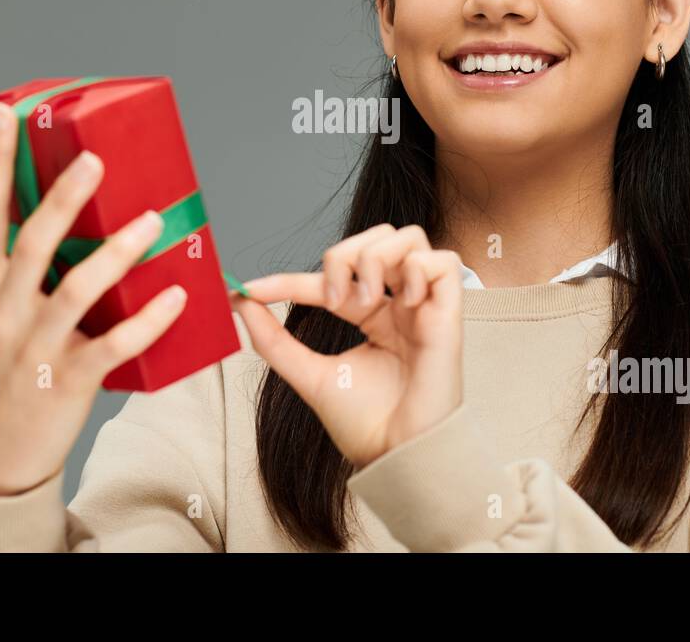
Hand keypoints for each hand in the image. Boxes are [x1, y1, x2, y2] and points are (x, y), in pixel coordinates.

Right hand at [0, 101, 189, 496]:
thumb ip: (3, 275)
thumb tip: (35, 224)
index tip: (10, 116)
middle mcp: (0, 311)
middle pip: (34, 241)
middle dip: (66, 196)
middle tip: (98, 160)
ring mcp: (33, 346)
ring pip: (77, 288)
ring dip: (119, 252)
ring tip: (152, 223)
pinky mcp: (66, 380)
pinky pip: (114, 344)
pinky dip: (148, 320)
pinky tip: (176, 297)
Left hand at [228, 223, 463, 468]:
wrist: (397, 454)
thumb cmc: (365, 424)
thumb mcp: (309, 375)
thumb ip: (274, 341)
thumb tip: (240, 303)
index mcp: (370, 315)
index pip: (329, 277)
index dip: (289, 278)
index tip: (253, 289)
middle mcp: (397, 304)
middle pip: (376, 236)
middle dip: (345, 254)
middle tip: (335, 302)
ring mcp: (423, 305)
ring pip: (409, 236)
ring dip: (376, 257)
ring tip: (367, 299)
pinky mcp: (449, 313)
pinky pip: (444, 260)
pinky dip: (417, 269)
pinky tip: (404, 302)